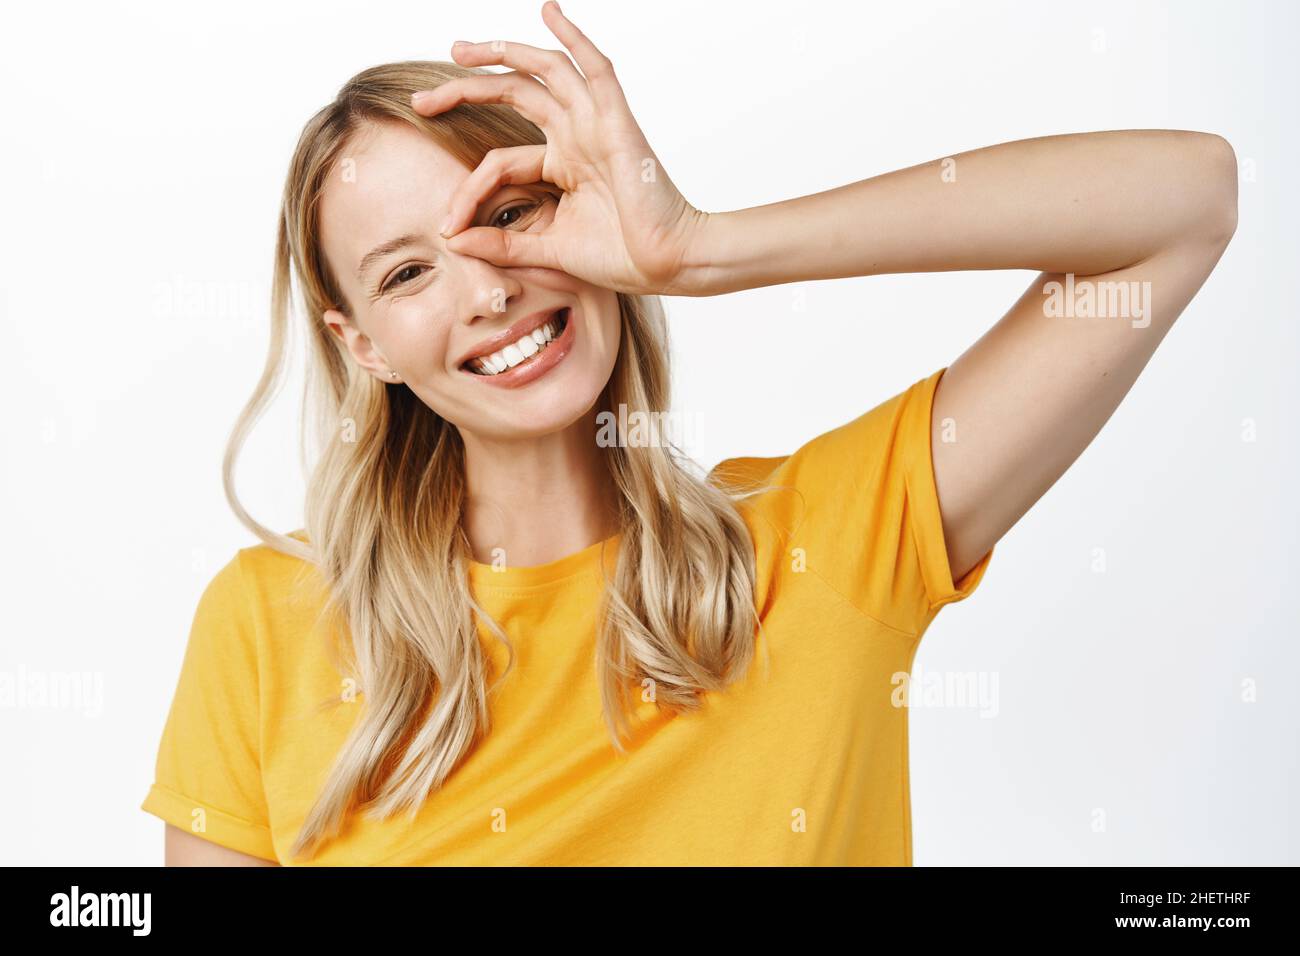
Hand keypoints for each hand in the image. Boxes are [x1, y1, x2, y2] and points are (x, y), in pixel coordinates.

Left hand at [411, 1, 706, 295]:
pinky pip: (595, 68)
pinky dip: (574, 36)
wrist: (669, 263)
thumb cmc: (621, 258)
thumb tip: (453, 240)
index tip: (449, 226)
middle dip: (467, 88)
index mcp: (562, 165)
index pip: (500, 161)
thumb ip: (502, 244)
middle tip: (425, 100)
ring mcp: (596, 125)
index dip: (468, 190)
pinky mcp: (617, 122)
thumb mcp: (547, 251)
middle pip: (514, 94)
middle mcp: (577, 137)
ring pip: (544, 71)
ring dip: (503, 53)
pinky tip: (550, 10)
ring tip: (462, 49)